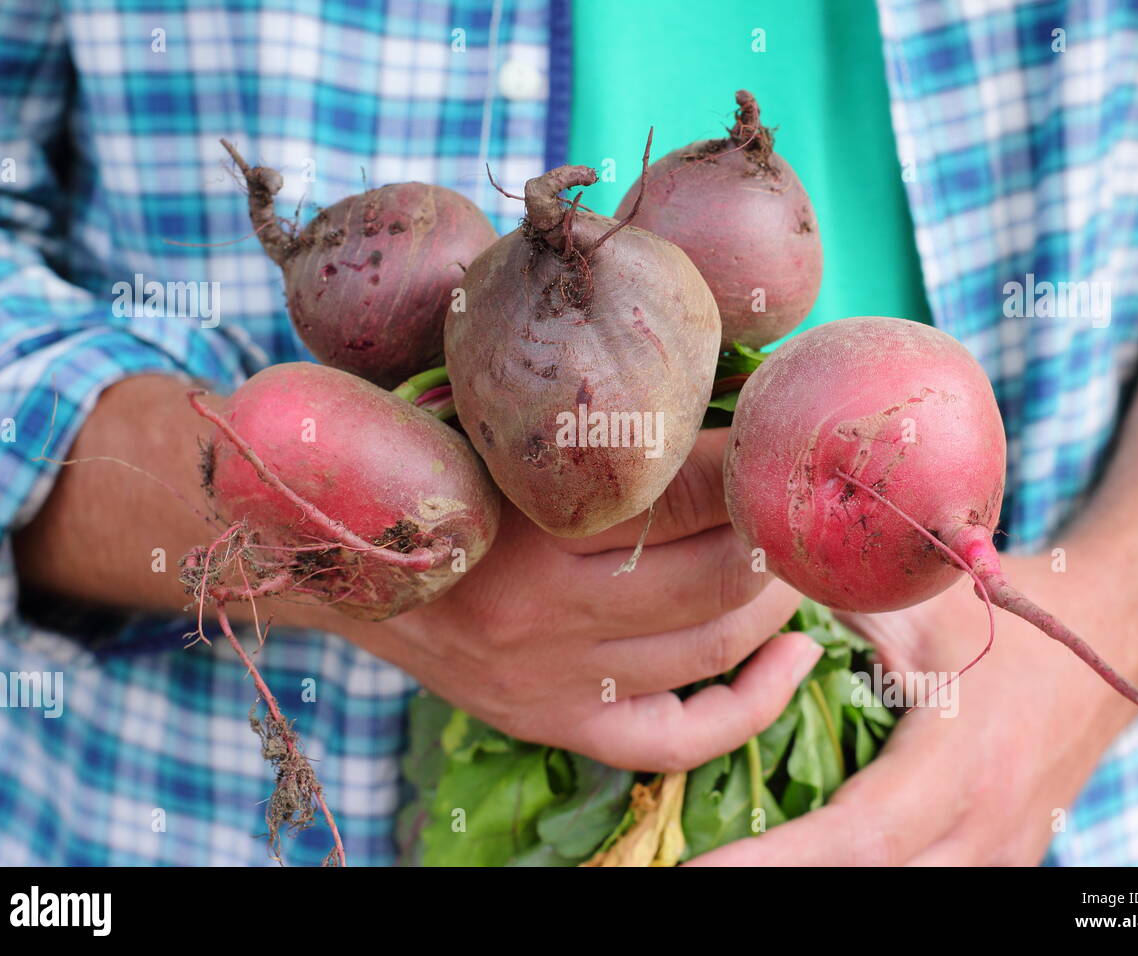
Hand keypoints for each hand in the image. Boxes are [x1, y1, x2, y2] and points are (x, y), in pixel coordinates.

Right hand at [342, 429, 820, 771]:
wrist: (341, 567)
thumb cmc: (428, 472)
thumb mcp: (484, 421)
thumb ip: (578, 407)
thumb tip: (710, 365)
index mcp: (524, 523)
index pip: (680, 487)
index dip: (749, 457)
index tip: (777, 429)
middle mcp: (542, 613)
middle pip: (717, 578)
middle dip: (778, 535)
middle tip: (793, 500)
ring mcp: (553, 681)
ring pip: (713, 650)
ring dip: (780, 602)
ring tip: (795, 559)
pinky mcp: (555, 723)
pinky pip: (680, 738)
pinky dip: (755, 703)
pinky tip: (797, 658)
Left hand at [688, 553, 1137, 864]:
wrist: (1110, 639)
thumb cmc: (1003, 617)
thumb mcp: (918, 605)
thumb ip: (833, 613)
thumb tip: (737, 611)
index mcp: (962, 762)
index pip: (857, 838)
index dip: (772, 863)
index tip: (694, 870)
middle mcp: (986, 827)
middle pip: (871, 886)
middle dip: (778, 886)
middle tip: (690, 873)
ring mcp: (1000, 857)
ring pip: (899, 896)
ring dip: (817, 886)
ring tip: (732, 868)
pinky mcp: (999, 864)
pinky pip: (921, 887)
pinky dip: (858, 880)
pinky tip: (799, 861)